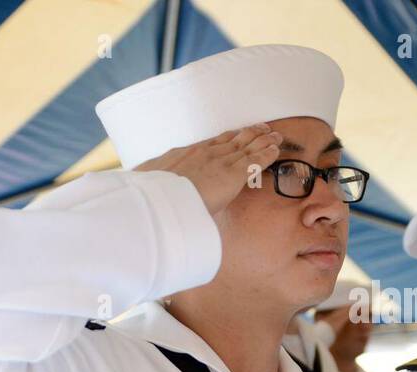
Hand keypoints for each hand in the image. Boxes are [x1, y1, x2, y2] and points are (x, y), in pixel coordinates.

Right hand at [136, 124, 282, 215]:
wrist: (157, 198)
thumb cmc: (148, 195)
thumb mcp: (145, 184)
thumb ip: (151, 183)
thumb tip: (140, 185)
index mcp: (185, 155)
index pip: (211, 144)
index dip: (226, 138)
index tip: (234, 134)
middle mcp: (205, 153)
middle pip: (233, 139)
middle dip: (249, 133)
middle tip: (262, 128)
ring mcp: (219, 161)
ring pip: (247, 146)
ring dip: (263, 140)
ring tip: (276, 136)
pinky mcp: (232, 174)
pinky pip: (256, 161)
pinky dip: (267, 154)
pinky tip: (276, 150)